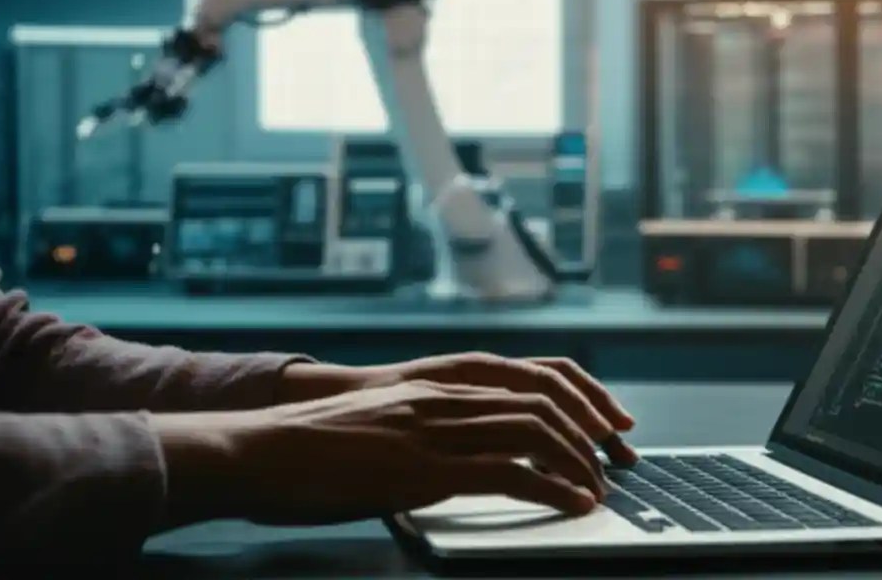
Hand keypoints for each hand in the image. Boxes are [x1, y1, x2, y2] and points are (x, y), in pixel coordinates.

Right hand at [281, 353, 638, 465]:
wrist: (264, 449)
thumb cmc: (315, 445)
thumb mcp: (383, 423)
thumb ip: (426, 427)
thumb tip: (459, 452)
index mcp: (439, 385)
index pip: (532, 376)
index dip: (580, 397)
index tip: (608, 424)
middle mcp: (445, 397)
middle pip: (542, 401)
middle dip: (590, 431)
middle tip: (616, 461)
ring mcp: (435, 430)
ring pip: (532, 432)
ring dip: (577, 461)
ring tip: (598, 487)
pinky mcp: (424, 469)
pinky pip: (506, 474)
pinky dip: (550, 489)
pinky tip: (570, 504)